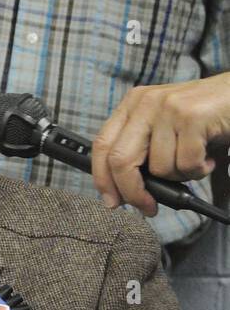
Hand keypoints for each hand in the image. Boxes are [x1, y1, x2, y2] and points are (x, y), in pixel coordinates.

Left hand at [92, 73, 229, 215]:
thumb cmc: (204, 117)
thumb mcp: (164, 128)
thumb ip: (141, 149)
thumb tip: (122, 189)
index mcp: (133, 104)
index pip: (102, 146)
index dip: (103, 179)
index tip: (113, 202)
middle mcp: (146, 102)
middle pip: (120, 160)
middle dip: (133, 192)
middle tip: (149, 207)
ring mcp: (168, 107)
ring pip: (159, 168)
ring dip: (180, 176)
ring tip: (196, 161)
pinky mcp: (191, 116)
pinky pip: (186, 164)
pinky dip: (200, 170)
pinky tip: (208, 156)